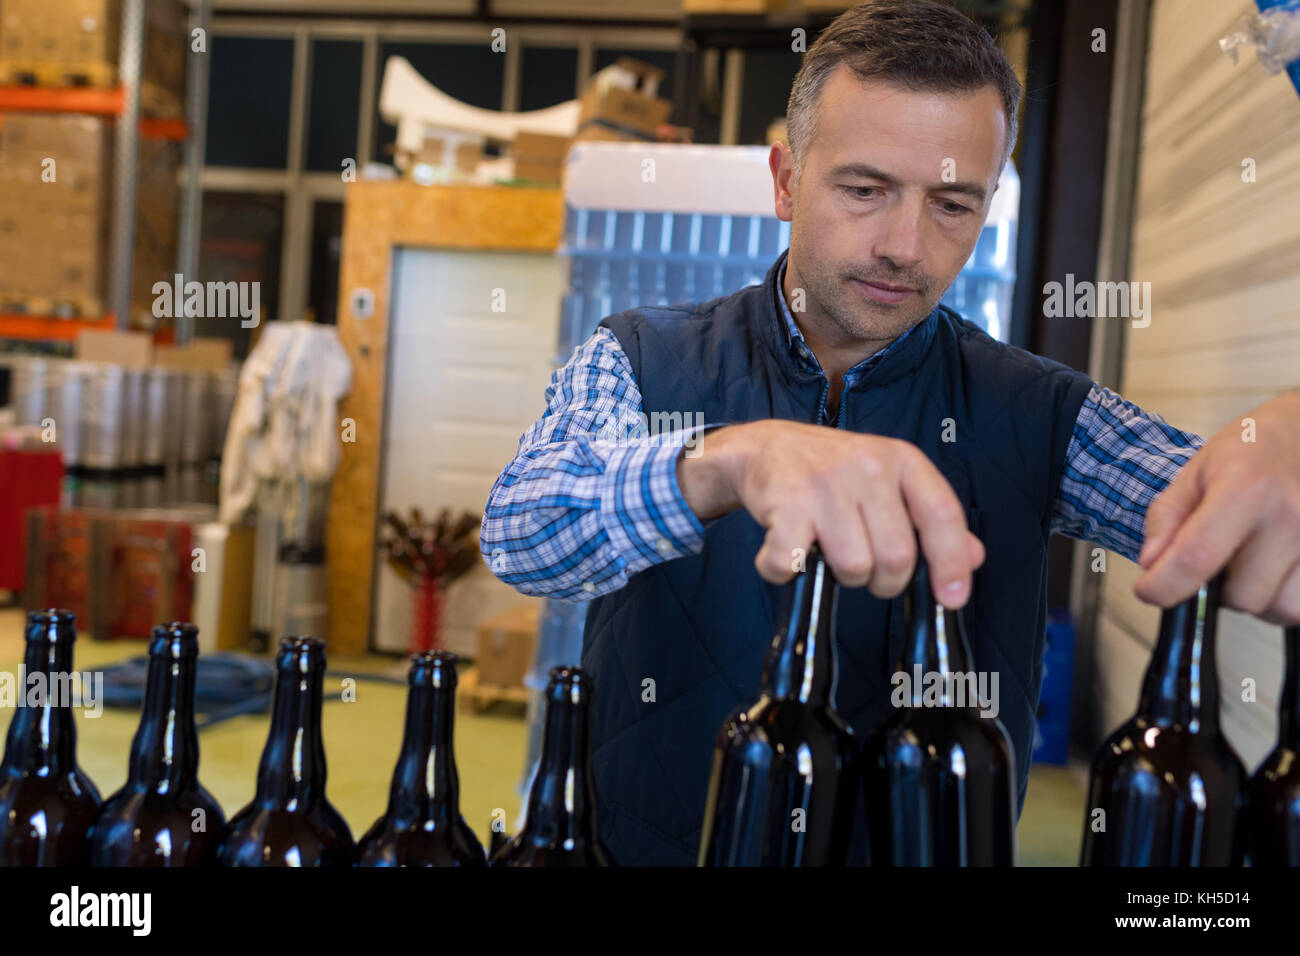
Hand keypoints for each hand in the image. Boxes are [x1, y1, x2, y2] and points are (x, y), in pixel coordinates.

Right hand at [676, 420, 984, 606]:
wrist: (765, 446)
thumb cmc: (832, 471)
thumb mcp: (888, 481)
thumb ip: (929, 518)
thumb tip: (973, 558)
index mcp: (901, 460)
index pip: (942, 514)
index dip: (951, 562)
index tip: (952, 599)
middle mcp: (867, 467)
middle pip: (897, 556)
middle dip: (885, 581)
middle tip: (867, 570)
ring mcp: (825, 484)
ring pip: (854, 566)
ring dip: (840, 577)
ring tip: (825, 553)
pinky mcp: (785, 503)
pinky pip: (795, 564)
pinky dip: (784, 572)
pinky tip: (782, 555)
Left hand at [1135, 390, 1299, 623]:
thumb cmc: (1250, 451)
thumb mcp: (1196, 472)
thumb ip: (1167, 518)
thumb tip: (1152, 565)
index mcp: (1246, 489)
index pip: (1196, 558)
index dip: (1163, 586)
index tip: (1148, 590)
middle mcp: (1291, 516)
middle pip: (1242, 597)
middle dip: (1220, 589)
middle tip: (1220, 556)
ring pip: (1279, 610)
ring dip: (1258, 595)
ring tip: (1253, 560)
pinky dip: (1286, 596)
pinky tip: (1277, 566)